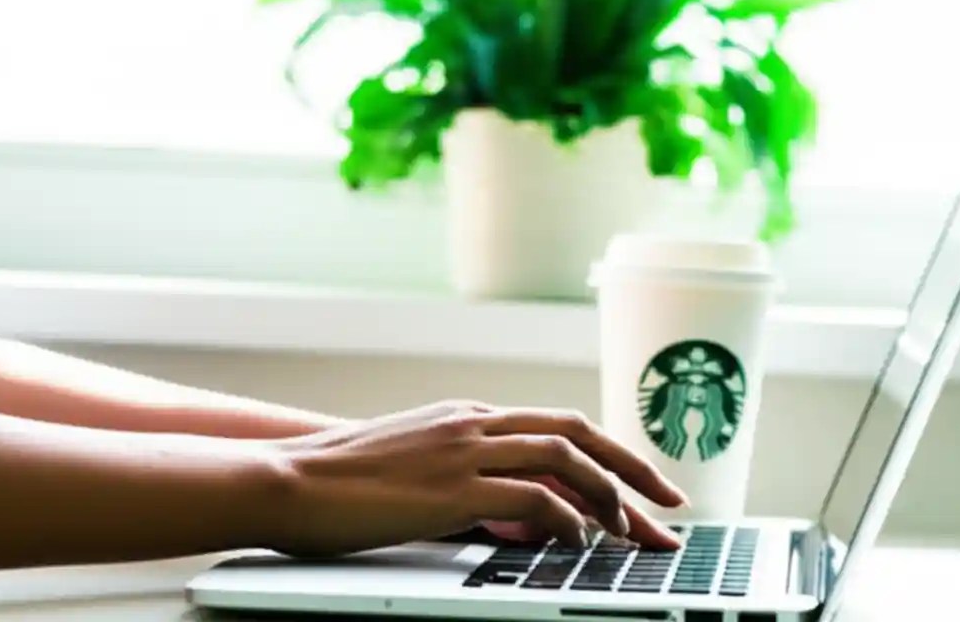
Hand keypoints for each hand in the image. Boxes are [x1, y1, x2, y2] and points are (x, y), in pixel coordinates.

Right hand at [259, 400, 686, 556]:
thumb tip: (522, 514)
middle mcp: (476, 423)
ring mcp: (466, 451)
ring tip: (632, 533)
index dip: (609, 454)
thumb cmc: (343, 481)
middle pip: (579, 433)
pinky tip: (576, 543)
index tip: (642, 485)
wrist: (288, 479)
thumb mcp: (417, 468)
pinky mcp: (453, 488)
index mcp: (469, 416)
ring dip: (610, 497)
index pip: (558, 426)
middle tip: (671, 504)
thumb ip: (472, 481)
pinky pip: (534, 498)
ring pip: (567, 459)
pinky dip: (566, 519)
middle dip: (634, 468)